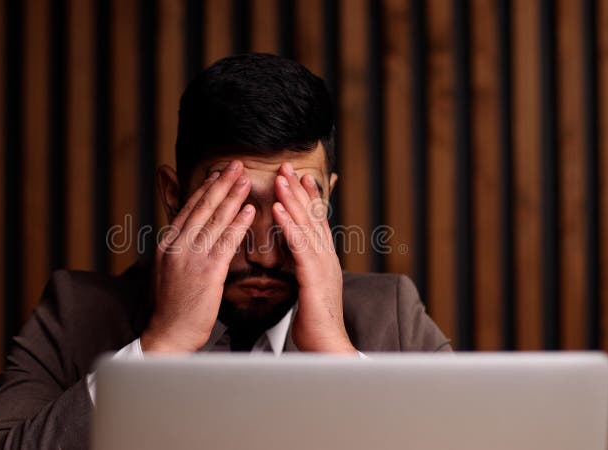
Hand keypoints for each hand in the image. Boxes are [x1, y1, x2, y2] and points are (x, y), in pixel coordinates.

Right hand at [141, 160, 254, 351]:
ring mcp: (190, 258)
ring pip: (215, 220)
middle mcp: (176, 246)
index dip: (205, 189)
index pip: (188, 209)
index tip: (218, 174)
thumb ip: (179, 248)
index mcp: (167, 244)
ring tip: (246, 179)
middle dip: (221, 183)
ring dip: (232, 197)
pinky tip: (249, 211)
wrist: (169, 334)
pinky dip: (238, 224)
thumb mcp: (169, 270)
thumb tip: (187, 233)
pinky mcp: (207, 273)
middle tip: (236, 165)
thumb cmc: (173, 307)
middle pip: (202, 207)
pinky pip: (226, 242)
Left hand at [272, 163, 355, 352]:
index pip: (316, 223)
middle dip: (299, 190)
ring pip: (307, 225)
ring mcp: (323, 266)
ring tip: (281, 178)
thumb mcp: (310, 292)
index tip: (300, 178)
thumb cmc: (316, 326)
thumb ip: (305, 273)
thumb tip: (299, 262)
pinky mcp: (314, 278)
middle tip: (287, 166)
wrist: (329, 349)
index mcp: (324, 261)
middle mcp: (327, 258)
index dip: (308, 199)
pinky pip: (299, 246)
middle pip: (313, 217)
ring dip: (293, 199)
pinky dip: (289, 225)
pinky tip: (278, 209)